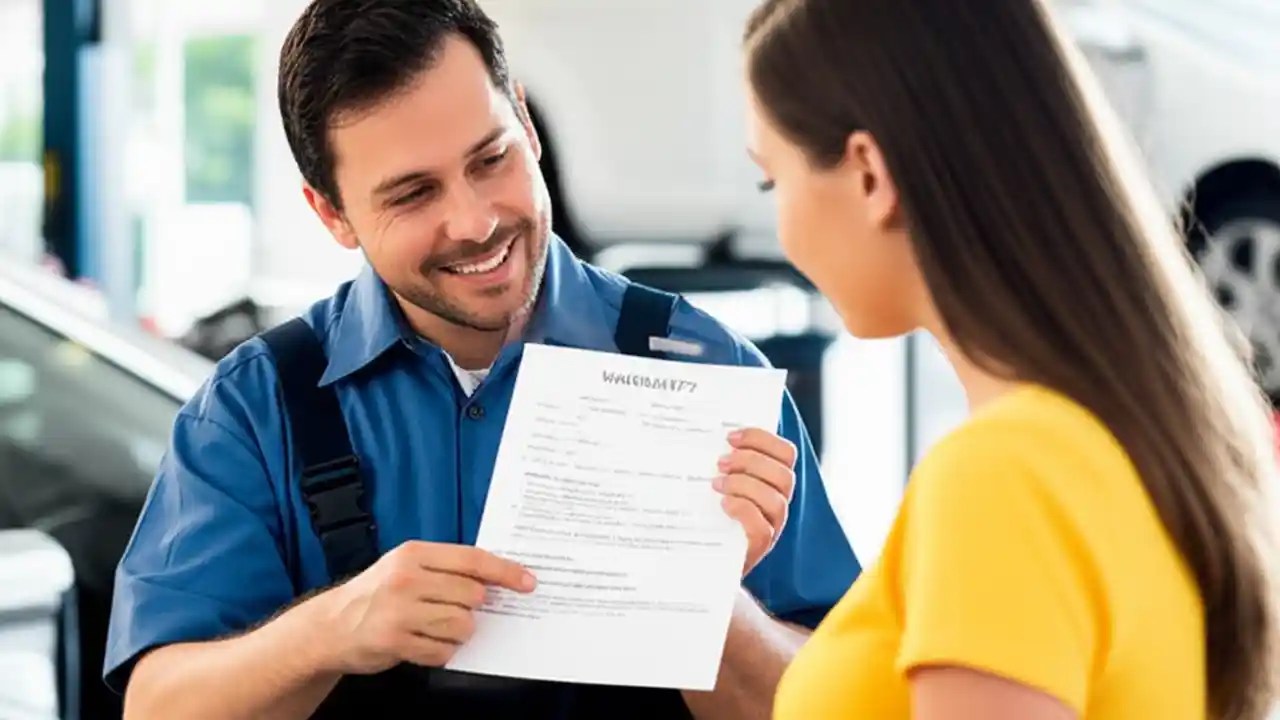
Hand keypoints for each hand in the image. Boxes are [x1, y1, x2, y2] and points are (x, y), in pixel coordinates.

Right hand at [317, 540, 535, 674]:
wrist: (330, 625)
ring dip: (457, 633)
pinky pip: (442, 651)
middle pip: (472, 595)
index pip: (472, 559)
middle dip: (471, 608)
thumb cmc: (376, 594)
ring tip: (435, 628)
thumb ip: (445, 568)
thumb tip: (495, 577)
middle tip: (452, 610)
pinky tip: (424, 643)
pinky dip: (441, 652)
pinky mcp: (394, 641)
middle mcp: (406, 579)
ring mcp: (399, 611)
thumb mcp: (406, 566)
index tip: (527, 582)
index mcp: (414, 554)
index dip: (505, 572)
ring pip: (461, 625)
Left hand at [713, 428, 797, 575]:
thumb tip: (700, 432)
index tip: (730, 436)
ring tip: (716, 483)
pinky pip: (762, 528)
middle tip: (720, 462)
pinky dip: (743, 510)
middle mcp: (777, 504)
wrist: (695, 559)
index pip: (785, 453)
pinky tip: (723, 505)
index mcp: (771, 481)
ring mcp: (771, 528)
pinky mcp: (757, 549)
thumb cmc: (705, 513)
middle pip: (784, 475)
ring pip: (776, 501)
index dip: (762, 439)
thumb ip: (719, 460)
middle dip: (751, 461)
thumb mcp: (712, 481)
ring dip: (745, 485)